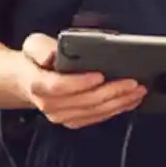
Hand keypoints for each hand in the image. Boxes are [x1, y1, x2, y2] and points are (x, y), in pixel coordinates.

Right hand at [16, 33, 146, 128]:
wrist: (27, 80)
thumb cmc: (35, 60)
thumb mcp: (33, 45)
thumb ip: (41, 47)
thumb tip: (51, 55)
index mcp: (38, 84)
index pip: (60, 86)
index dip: (80, 82)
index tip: (100, 74)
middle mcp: (49, 105)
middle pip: (85, 101)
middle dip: (111, 92)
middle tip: (132, 82)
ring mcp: (61, 116)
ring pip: (94, 112)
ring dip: (119, 102)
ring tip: (137, 91)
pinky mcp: (72, 121)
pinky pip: (97, 118)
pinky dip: (116, 110)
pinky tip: (130, 101)